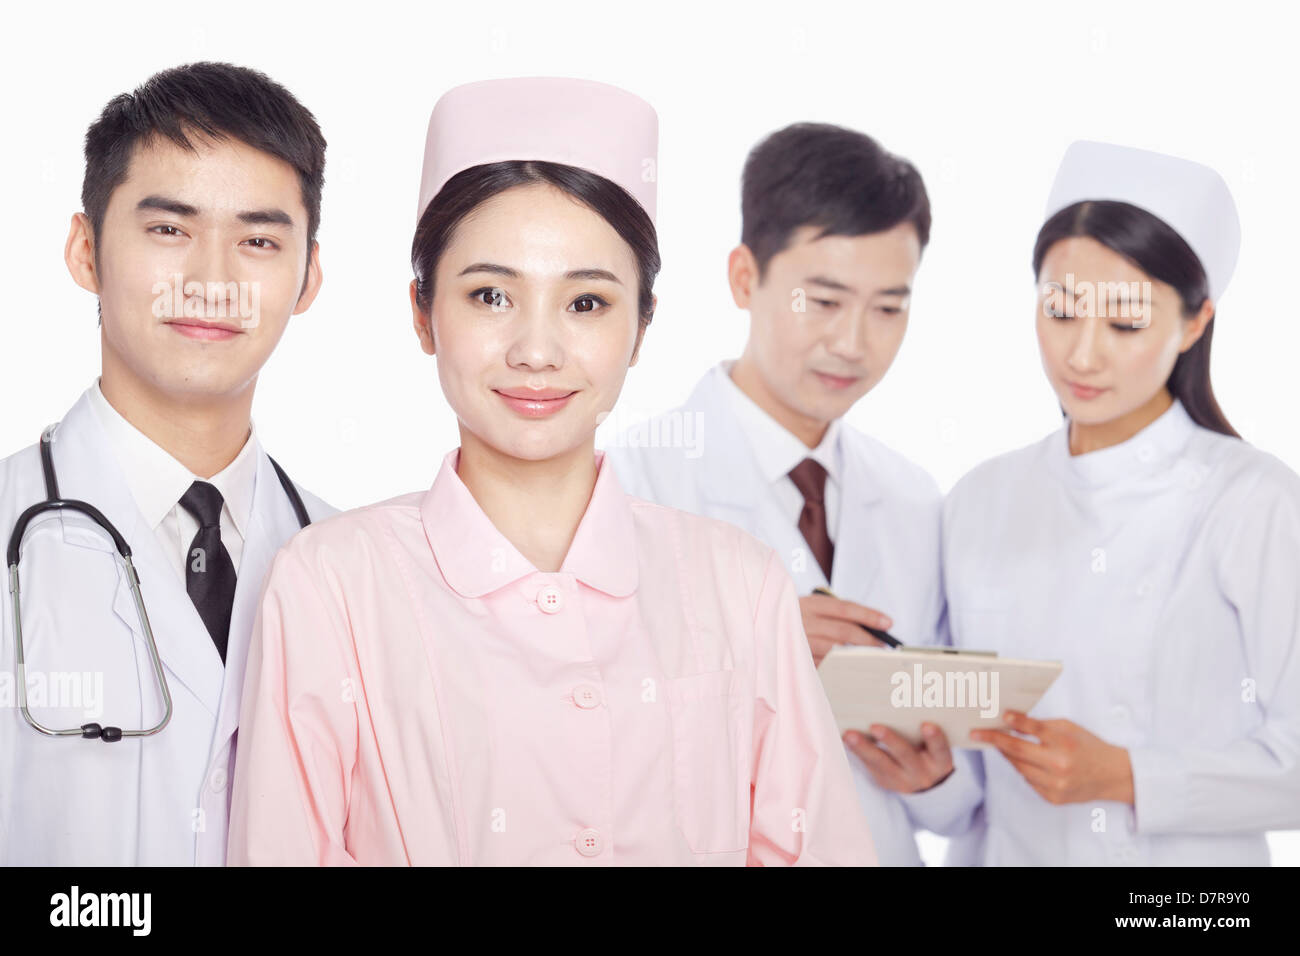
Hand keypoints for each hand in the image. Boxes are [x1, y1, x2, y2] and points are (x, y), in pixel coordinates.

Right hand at [798, 592, 892, 665]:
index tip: (889, 623)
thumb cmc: (796, 619)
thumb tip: (871, 628)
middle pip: (843, 631)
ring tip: (871, 658)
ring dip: (856, 655)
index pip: (845, 608)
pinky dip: (840, 666)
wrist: (762, 627)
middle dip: (868, 640)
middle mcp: (802, 621)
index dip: (869, 615)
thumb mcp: (810, 609)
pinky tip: (850, 668)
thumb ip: (835, 615)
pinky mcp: (796, 660)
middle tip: (883, 647)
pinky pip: (824, 664)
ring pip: (835, 650)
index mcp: (808, 604)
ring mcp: (798, 642)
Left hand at [843, 722, 954, 792]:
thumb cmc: (931, 751)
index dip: (934, 738)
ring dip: (864, 748)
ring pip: (881, 763)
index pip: (941, 749)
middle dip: (890, 741)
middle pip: (906, 755)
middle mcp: (923, 773)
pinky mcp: (885, 781)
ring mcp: (902, 780)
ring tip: (850, 735)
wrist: (928, 785)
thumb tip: (907, 693)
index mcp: (940, 761)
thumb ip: (928, 729)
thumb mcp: (937, 746)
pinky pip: (870, 767)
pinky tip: (846, 739)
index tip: (927, 724)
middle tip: (876, 727)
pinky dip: (857, 752)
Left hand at [971, 711, 1133, 805]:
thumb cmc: (1088, 747)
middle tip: (976, 733)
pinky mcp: (1052, 798)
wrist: (1112, 775)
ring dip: (1006, 755)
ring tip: (996, 744)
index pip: (1033, 729)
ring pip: (1019, 767)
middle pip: (1017, 751)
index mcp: (1064, 743)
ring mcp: (1055, 784)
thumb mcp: (1068, 728)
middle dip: (994, 740)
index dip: (1015, 722)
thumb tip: (1012, 721)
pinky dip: (1023, 769)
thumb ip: (1042, 726)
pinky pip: (1028, 780)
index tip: (1000, 716)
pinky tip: (1022, 761)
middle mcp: (1059, 765)